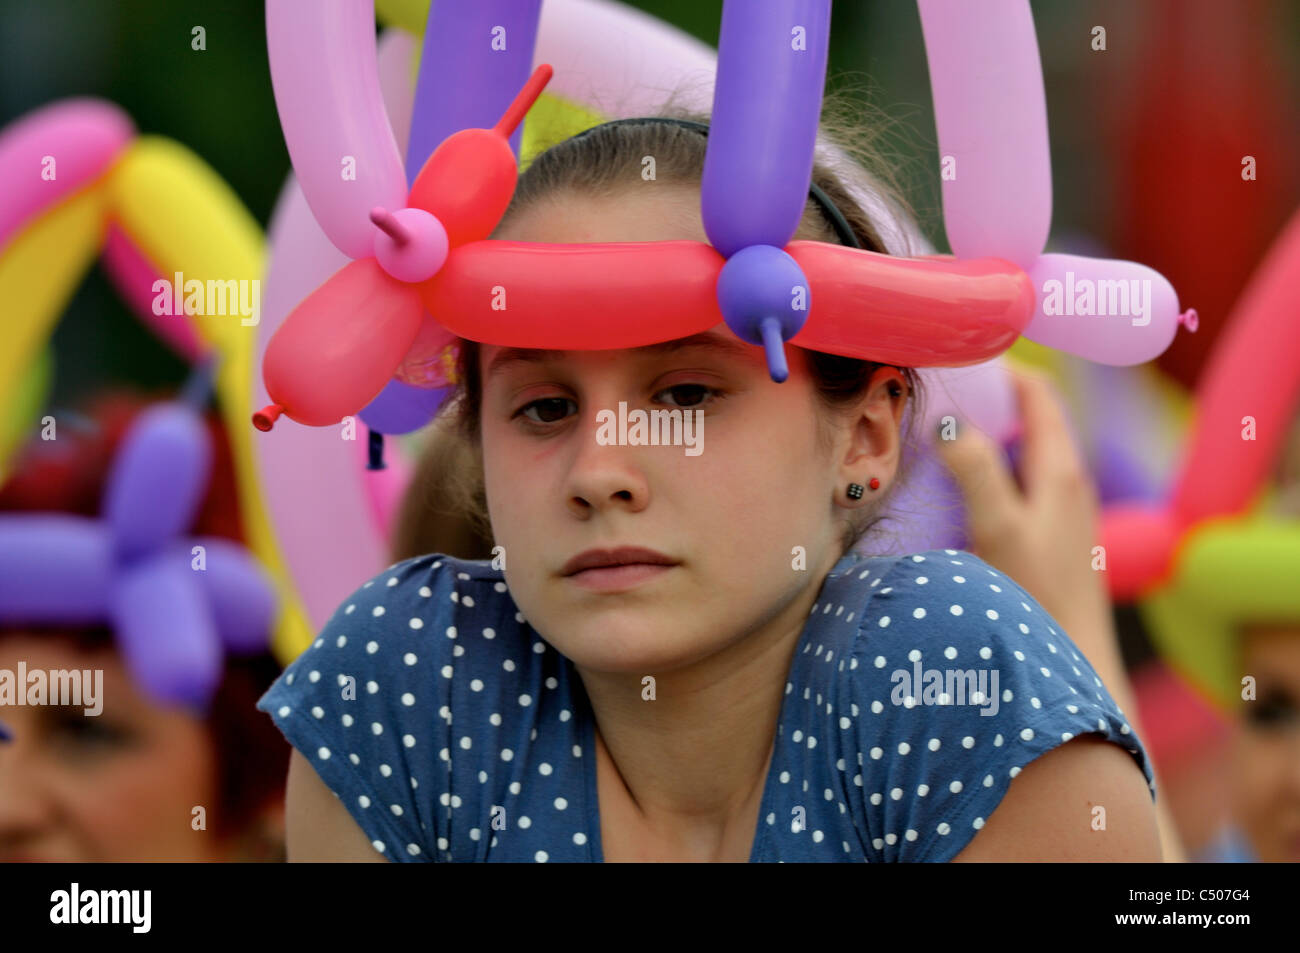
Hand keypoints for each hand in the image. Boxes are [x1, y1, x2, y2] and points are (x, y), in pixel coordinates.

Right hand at [932, 370, 1107, 629]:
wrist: (1073, 659)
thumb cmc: (1036, 596)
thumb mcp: (999, 529)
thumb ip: (976, 472)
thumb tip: (947, 421)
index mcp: (1060, 468)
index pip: (1036, 390)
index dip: (999, 367)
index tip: (953, 359)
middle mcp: (1067, 480)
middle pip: (1027, 416)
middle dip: (983, 398)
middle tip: (932, 394)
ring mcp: (1061, 508)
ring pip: (1021, 450)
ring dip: (983, 435)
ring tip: (934, 435)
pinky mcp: (1051, 533)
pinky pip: (1017, 480)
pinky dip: (987, 469)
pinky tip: (955, 491)